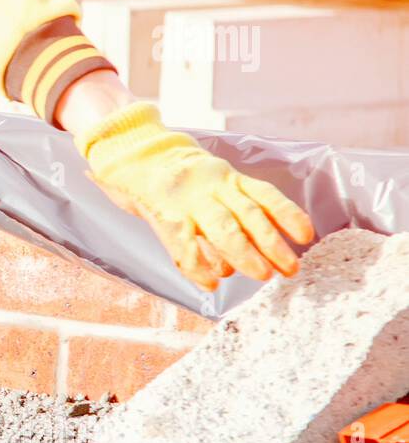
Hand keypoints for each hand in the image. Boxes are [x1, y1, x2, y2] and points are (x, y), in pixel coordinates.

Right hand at [77, 102, 314, 291]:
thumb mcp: (213, 180)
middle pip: (248, 215)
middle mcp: (212, 188)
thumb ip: (236, 206)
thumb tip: (267, 246)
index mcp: (228, 178)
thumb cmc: (182, 178)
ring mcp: (189, 201)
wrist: (135, 158)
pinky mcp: (166, 216)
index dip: (288, 214)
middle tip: (290, 268)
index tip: (307, 235)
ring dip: (244, 255)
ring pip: (222, 228)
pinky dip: (198, 266)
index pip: (265, 195)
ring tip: (263, 275)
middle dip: (271, 243)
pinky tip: (212, 284)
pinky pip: (184, 244)